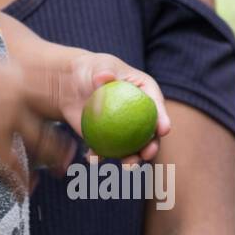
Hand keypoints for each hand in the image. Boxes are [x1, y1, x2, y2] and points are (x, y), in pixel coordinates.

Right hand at [0, 58, 77, 187]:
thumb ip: (3, 75)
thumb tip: (15, 77)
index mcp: (15, 73)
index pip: (55, 80)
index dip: (73, 94)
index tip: (86, 104)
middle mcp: (17, 93)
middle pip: (57, 111)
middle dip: (72, 126)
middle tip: (80, 142)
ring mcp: (8, 117)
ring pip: (44, 141)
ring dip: (55, 158)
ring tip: (61, 168)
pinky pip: (17, 165)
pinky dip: (22, 180)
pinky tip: (24, 190)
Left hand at [53, 53, 171, 165]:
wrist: (70, 84)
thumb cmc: (89, 70)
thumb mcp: (97, 68)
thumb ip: (102, 74)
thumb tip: (105, 77)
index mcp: (145, 93)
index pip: (156, 105)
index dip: (163, 119)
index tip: (164, 130)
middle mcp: (139, 114)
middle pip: (150, 132)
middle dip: (153, 147)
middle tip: (147, 154)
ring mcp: (125, 129)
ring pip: (133, 147)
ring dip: (132, 159)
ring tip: (127, 166)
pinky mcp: (107, 138)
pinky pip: (106, 150)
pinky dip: (100, 155)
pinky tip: (93, 159)